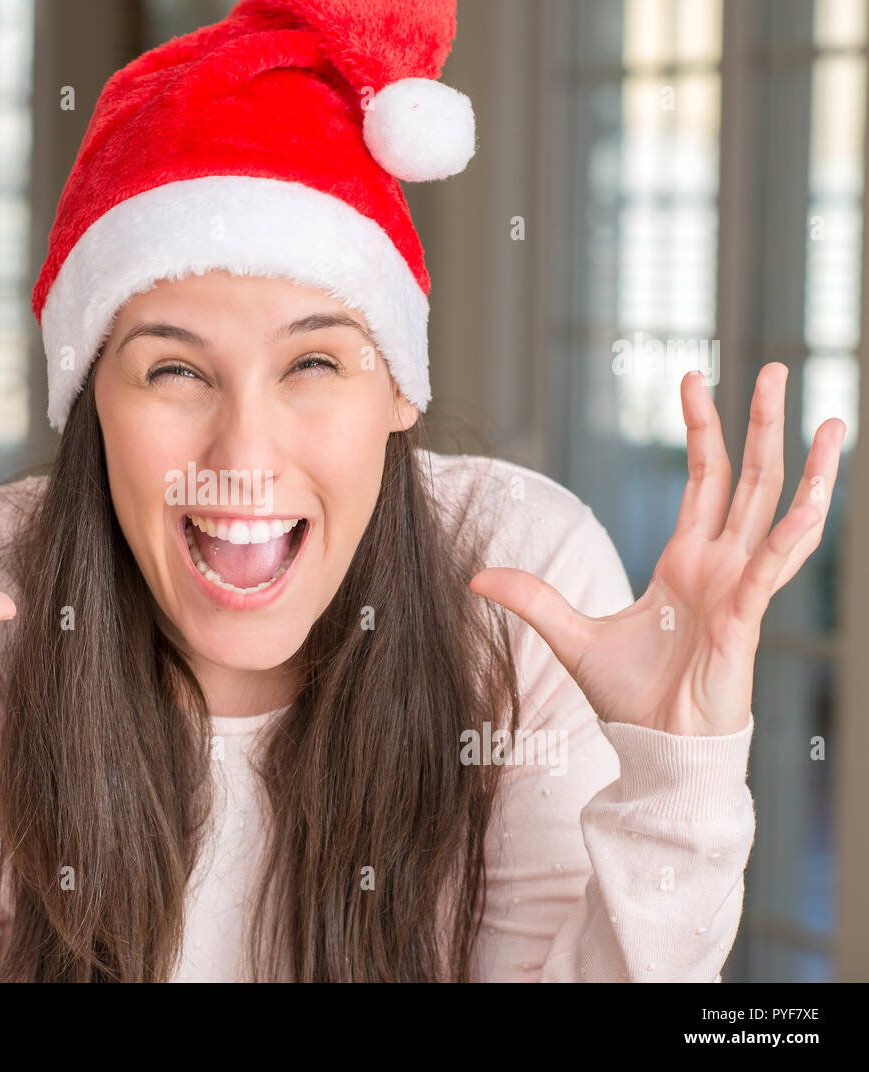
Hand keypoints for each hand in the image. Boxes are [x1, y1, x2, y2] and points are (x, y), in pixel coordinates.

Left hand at [469, 363, 845, 736]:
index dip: (702, 429)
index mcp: (685, 560)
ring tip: (828, 420)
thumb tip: (478, 575)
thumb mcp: (572, 637)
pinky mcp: (743, 621)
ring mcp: (737, 589)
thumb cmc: (631, 697)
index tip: (693, 379)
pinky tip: (811, 499)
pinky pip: (773, 570)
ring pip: (777, 514)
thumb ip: (533, 598)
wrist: (654, 749)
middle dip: (762, 424)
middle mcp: (719, 565)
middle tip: (779, 369)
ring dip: (803, 468)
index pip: (703, 479)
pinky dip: (791, 536)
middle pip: (748, 479)